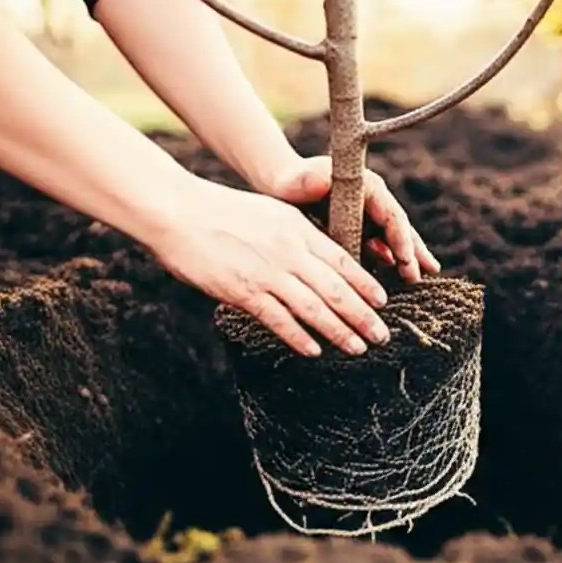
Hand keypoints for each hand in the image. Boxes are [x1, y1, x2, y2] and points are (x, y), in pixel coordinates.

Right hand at [151, 178, 391, 356]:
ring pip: (314, 308)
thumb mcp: (269, 213)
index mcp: (297, 228)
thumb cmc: (220, 211)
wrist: (178, 211)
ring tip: (358, 348)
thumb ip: (295, 235)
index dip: (366, 284)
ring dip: (340, 331)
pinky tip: (314, 351)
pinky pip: (279, 319)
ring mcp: (267, 272)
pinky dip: (299, 337)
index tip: (383, 301)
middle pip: (337, 289)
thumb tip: (318, 259)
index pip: (343, 260)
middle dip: (363, 315)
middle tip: (382, 335)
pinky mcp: (243, 290)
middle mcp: (289, 250)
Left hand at [260, 156, 440, 282]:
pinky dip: (391, 260)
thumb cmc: (291, 180)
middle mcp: (374, 199)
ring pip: (394, 238)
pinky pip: (380, 245)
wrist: (283, 183)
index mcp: (367, 186)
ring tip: (418, 278)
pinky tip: (398, 276)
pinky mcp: (362, 226)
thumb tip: (323, 180)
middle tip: (419, 277)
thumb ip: (310, 181)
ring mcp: (370, 213)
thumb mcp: (299, 180)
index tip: (406, 260)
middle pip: (399, 228)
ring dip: (407, 258)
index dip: (400, 239)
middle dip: (411, 252)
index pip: (390, 214)